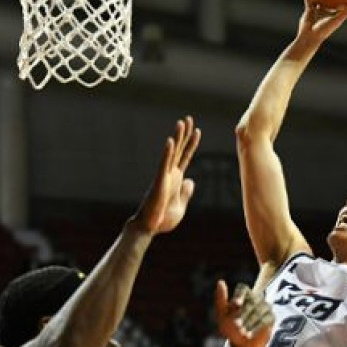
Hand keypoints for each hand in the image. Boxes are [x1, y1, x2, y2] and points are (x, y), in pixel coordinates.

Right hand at [131, 116, 200, 234]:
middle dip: (185, 134)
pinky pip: (164, 165)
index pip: (185, 157)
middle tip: (189, 118)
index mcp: (176, 179)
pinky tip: (171, 141)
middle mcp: (170, 174)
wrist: (149, 228)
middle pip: (179, 149)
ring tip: (182, 122)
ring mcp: (164, 176)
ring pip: (172, 153)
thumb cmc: (163, 219)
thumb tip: (191, 181)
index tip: (197, 131)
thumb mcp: (181, 205)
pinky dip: (167, 153)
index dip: (191, 144)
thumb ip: (186, 192)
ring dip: (177, 137)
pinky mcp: (159, 181)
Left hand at [215, 281, 273, 346]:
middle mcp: (255, 298)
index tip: (236, 305)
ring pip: (259, 309)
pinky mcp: (271, 317)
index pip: (243, 288)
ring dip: (249, 321)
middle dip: (243, 313)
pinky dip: (257, 327)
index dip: (240, 295)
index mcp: (242, 295)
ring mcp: (264, 307)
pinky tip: (250, 334)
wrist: (242, 346)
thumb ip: (220, 299)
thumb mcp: (222, 315)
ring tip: (243, 331)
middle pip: (252, 299)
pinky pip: (266, 318)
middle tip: (237, 325)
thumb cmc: (231, 330)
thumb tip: (220, 281)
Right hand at [294, 0, 346, 47]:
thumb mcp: (336, 21)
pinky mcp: (309, 11)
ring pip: (320, 0)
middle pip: (332, 3)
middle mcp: (326, 13)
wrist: (309, 36)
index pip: (343, 7)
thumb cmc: (324, 30)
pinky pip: (309, 1)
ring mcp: (318, 12)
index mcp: (334, 16)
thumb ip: (345, 13)